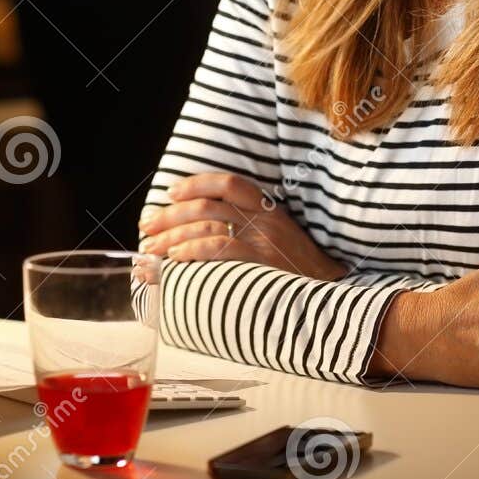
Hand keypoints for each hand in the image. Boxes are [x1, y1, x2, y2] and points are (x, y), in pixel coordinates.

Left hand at [137, 172, 348, 281]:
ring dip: (171, 237)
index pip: (230, 182)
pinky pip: (219, 249)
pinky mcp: (261, 264)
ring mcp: (263, 241)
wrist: (333, 296)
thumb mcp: (280, 238)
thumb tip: (200, 230)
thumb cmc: (299, 270)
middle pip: (207, 205)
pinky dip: (192, 252)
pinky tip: (175, 259)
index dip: (196, 183)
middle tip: (146, 226)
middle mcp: (265, 219)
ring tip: (151, 249)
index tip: (170, 192)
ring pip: (207, 226)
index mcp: (269, 208)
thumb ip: (250, 227)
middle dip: (170, 215)